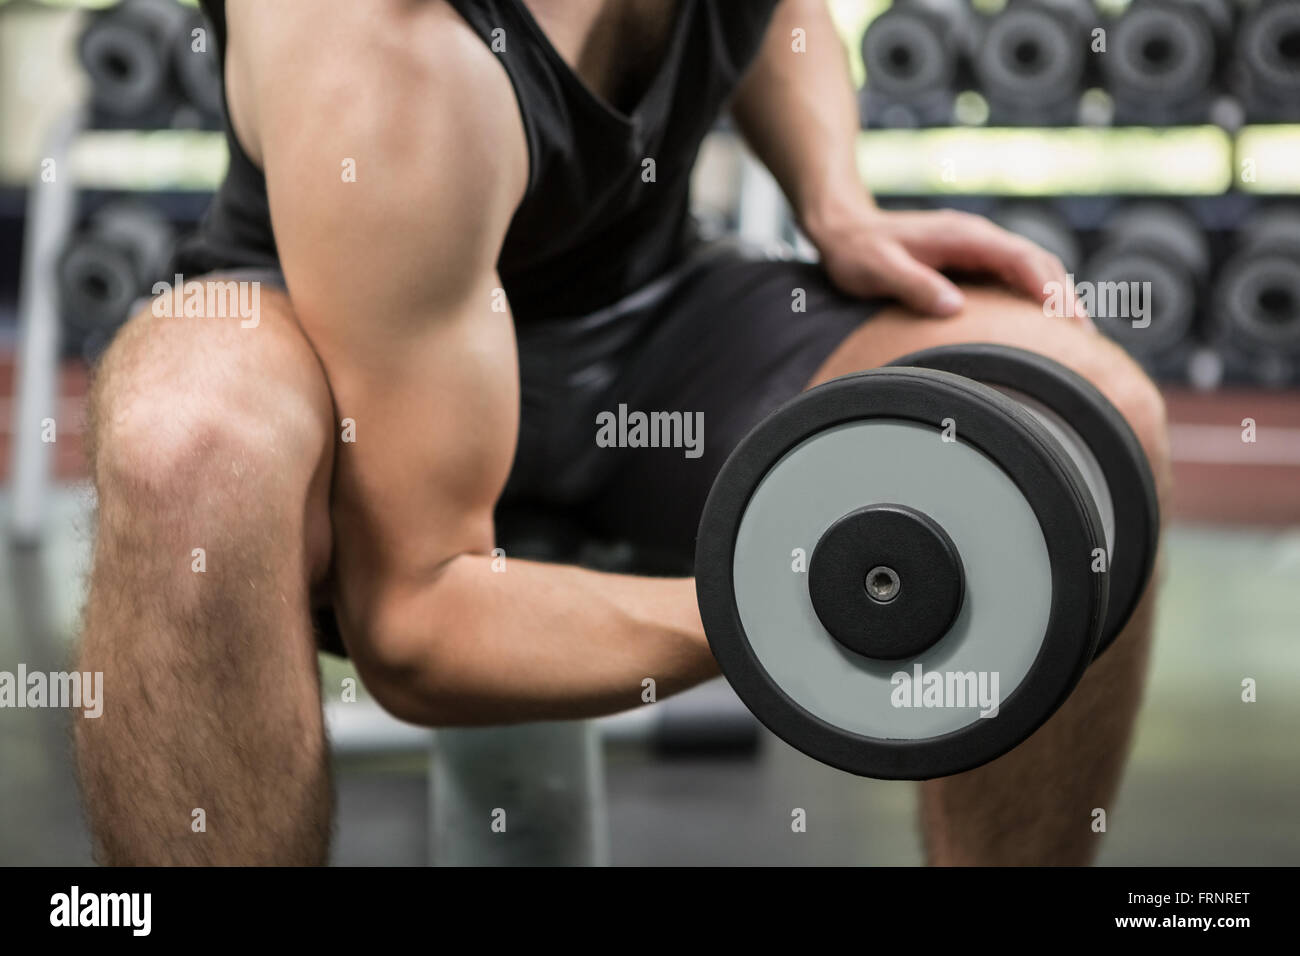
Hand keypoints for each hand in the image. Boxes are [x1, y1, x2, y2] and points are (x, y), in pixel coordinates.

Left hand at [811, 207, 1091, 327]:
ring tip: (1076, 341)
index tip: (1068, 319)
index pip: (1022, 259)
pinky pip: (1013, 279)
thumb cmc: (858, 251)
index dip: (1049, 289)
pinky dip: (1034, 300)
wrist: (844, 230)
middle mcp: (978, 238)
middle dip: (1065, 299)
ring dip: (1055, 300)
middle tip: (1085, 342)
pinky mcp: (971, 263)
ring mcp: (977, 249)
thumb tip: (954, 308)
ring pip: (1031, 271)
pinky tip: (1041, 330)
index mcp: (964, 236)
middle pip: (1038, 264)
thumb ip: (914, 286)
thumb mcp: (879, 269)